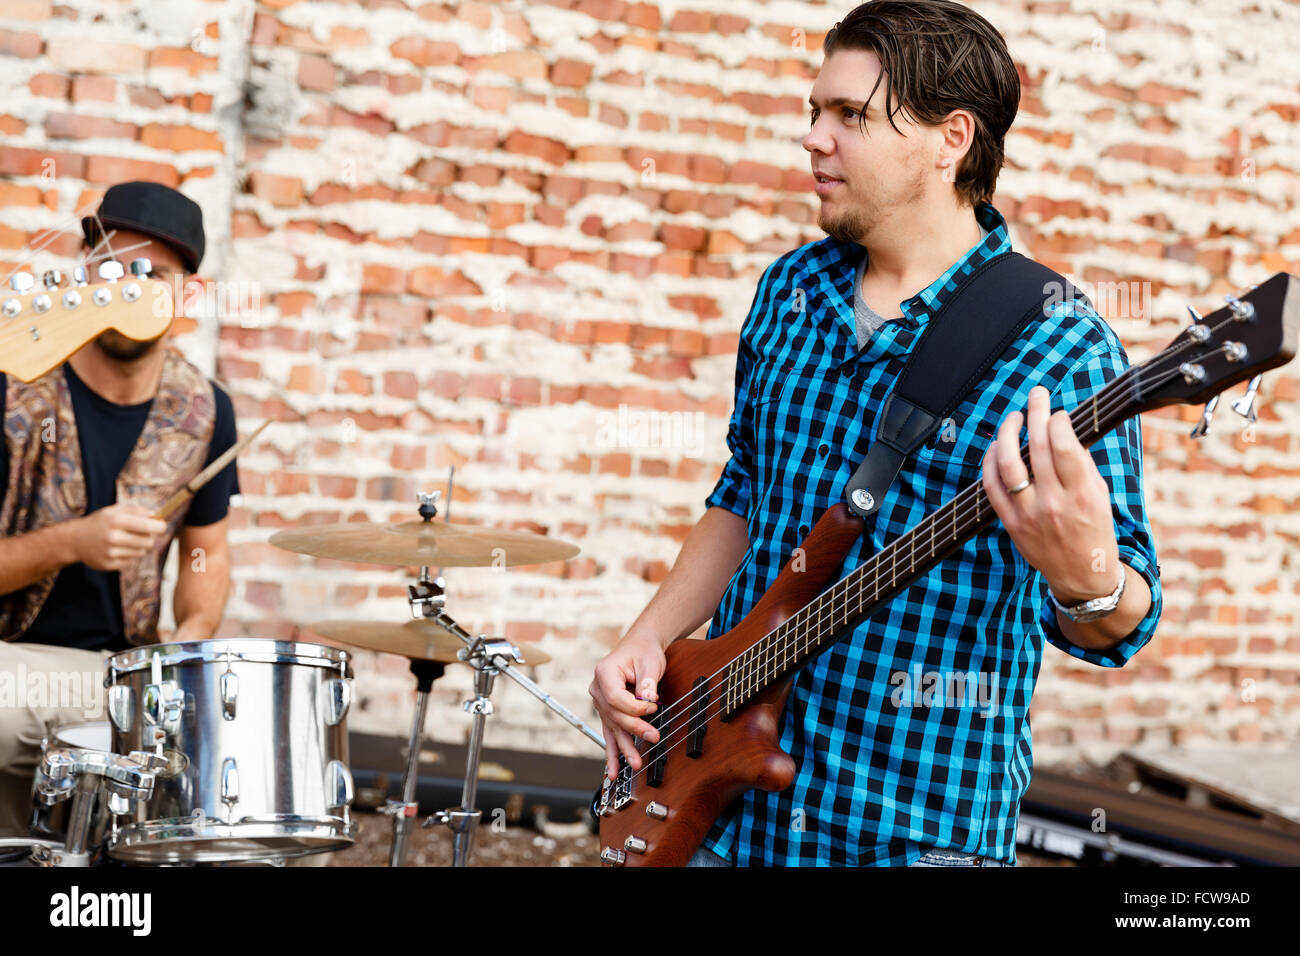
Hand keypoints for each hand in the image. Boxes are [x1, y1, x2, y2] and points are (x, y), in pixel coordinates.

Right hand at [72, 503, 167, 572]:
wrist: (75, 540)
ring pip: (141, 552)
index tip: (160, 526)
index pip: (149, 526)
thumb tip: (156, 515)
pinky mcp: (109, 564)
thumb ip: (137, 510)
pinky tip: (118, 550)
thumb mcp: (115, 510)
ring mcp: (110, 553)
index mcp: (116, 521)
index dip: (160, 527)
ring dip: (138, 547)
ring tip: (126, 541)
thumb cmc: (100, 523)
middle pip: (148, 542)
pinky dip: (129, 556)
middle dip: (148, 537)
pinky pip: (131, 562)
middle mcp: (113, 537)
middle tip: (140, 534)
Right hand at [589, 630, 665, 779]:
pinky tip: (613, 771)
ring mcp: (600, 702)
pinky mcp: (608, 712)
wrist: (639, 646)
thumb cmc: (643, 651)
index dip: (635, 707)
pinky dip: (612, 752)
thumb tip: (648, 700)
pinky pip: (610, 733)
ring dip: (624, 748)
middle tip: (654, 737)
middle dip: (634, 729)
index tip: (653, 708)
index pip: (616, 698)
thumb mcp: (649, 662)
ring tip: (634, 764)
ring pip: (612, 728)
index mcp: (604, 673)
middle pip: (614, 715)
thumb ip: (647, 682)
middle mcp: (597, 689)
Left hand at [982, 385, 1120, 602]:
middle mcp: (1054, 503)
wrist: (1081, 575)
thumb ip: (1080, 465)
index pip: (1065, 446)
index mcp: (1083, 495)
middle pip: (1037, 448)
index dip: (1058, 422)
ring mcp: (1029, 514)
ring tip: (1014, 417)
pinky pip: (991, 487)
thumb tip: (1061, 429)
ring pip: (1009, 464)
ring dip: (1008, 434)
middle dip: (1036, 415)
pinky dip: (990, 462)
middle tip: (1036, 394)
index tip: (1058, 412)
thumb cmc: (1094, 529)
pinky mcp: (1010, 524)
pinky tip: (996, 446)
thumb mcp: (1099, 496)